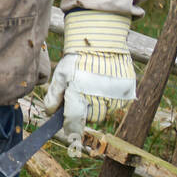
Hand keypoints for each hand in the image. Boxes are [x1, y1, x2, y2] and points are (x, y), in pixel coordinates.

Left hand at [43, 10, 136, 140]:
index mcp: (79, 96)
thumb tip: (50, 113)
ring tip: (91, 86)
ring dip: (96, 105)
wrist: (102, 42)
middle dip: (83, 110)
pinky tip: (103, 83)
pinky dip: (108, 98)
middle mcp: (99, 100)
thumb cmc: (77, 59)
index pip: (74, 123)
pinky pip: (115, 104)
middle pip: (89, 118)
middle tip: (79, 94)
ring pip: (103, 112)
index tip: (69, 133)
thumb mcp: (60, 75)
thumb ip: (54, 96)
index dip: (70, 130)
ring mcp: (115, 98)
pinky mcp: (126, 93)